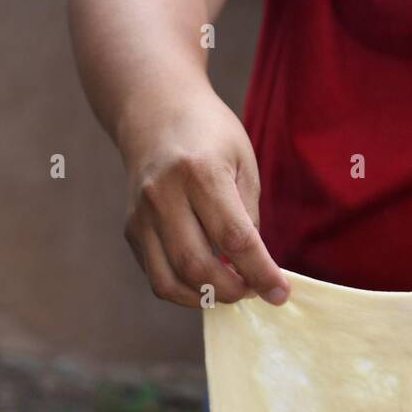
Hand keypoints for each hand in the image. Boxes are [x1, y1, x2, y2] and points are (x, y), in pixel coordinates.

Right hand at [120, 88, 288, 307]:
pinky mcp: (131, 230)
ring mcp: (142, 215)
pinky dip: (185, 290)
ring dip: (207, 298)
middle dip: (232, 291)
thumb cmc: (209, 136)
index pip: (234, 238)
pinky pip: (158, 277)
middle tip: (253, 290)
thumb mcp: (243, 162)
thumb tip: (252, 269)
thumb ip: (249, 216)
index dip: (260, 272)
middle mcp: (163, 195)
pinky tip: (205, 281)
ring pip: (171, 282)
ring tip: (229, 289)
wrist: (155, 113)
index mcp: (199, 172)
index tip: (279, 293)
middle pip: (198, 266)